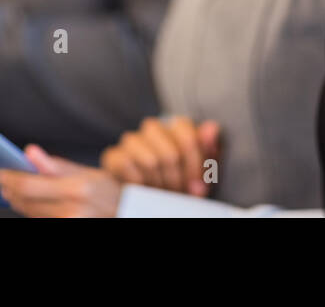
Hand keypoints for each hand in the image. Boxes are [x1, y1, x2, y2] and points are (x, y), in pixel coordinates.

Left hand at [0, 144, 122, 217]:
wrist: (125, 211)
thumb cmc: (105, 189)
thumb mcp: (84, 171)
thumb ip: (54, 164)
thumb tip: (28, 151)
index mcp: (76, 189)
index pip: (29, 185)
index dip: (10, 179)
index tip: (0, 173)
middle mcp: (71, 210)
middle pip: (25, 202)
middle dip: (10, 191)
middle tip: (2, 181)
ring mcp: (69, 224)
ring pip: (29, 214)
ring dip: (17, 202)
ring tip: (11, 191)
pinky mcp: (67, 229)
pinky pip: (40, 221)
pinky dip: (30, 211)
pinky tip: (27, 203)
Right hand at [100, 116, 219, 196]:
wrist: (147, 198)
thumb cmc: (179, 181)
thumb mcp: (200, 170)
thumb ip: (209, 150)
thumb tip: (212, 127)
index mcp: (178, 126)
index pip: (189, 138)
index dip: (195, 167)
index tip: (197, 185)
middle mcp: (154, 128)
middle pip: (171, 154)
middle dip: (177, 181)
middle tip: (177, 193)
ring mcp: (132, 140)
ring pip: (150, 161)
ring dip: (158, 184)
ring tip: (161, 192)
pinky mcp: (113, 155)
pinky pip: (126, 166)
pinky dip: (138, 184)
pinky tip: (143, 189)